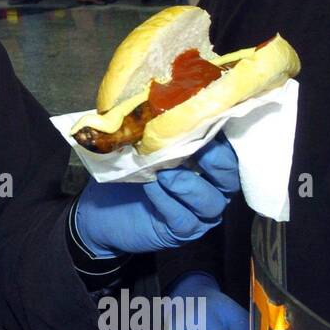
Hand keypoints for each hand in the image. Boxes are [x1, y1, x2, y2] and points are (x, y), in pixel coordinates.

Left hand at [73, 135, 239, 256]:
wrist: (100, 211)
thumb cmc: (127, 171)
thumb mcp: (142, 144)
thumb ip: (157, 128)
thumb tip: (159, 97)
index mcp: (206, 164)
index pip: (228, 150)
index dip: (221, 136)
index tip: (203, 120)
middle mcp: (211, 189)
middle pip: (229, 177)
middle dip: (216, 160)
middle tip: (195, 149)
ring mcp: (199, 214)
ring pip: (210, 201)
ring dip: (188, 184)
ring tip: (164, 173)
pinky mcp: (181, 232)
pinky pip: (184, 219)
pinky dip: (168, 201)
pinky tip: (152, 187)